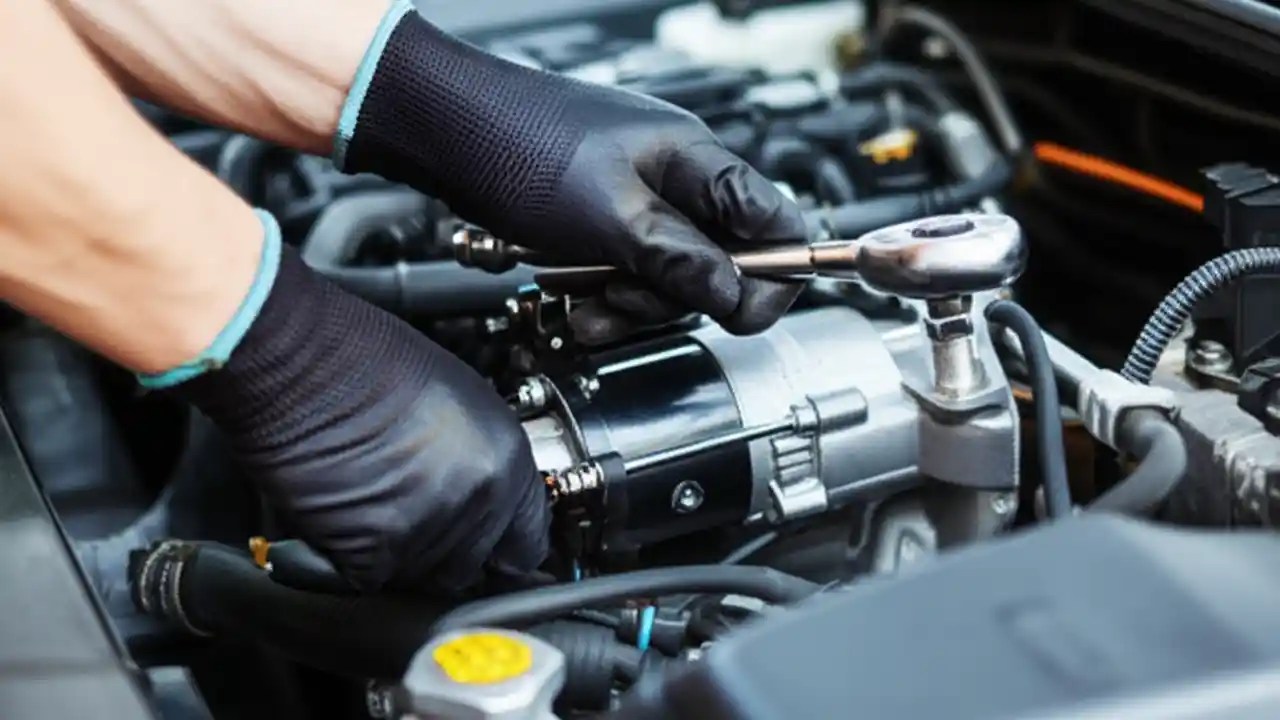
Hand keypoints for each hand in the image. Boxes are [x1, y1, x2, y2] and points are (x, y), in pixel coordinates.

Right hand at [172, 247, 549, 592]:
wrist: (298, 357)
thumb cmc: (361, 356)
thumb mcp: (457, 398)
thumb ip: (476, 458)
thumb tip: (476, 490)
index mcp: (505, 457)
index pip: (528, 540)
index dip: (503, 549)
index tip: (491, 555)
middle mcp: (476, 496)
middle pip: (471, 566)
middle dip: (443, 553)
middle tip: (408, 515)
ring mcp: (426, 528)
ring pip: (418, 577)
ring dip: (396, 555)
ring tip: (370, 499)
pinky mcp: (371, 550)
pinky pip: (366, 580)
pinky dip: (348, 557)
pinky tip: (341, 511)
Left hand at [338, 7, 807, 342]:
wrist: (441, 130)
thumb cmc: (519, 145)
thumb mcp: (610, 217)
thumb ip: (680, 260)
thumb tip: (736, 294)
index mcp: (695, 161)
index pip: (777, 221)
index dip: (773, 274)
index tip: (741, 313)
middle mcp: (675, 179)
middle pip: (720, 262)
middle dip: (674, 296)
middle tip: (630, 298)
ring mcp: (638, 199)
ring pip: (667, 275)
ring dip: (631, 303)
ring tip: (589, 308)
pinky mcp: (603, 219)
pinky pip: (625, 271)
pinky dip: (602, 295)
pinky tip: (573, 302)